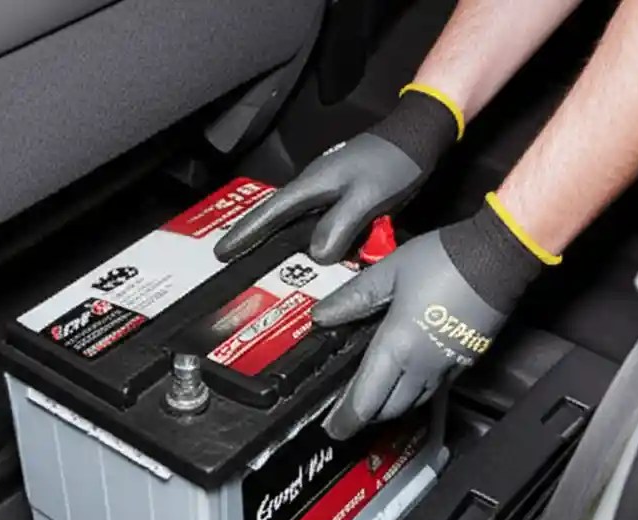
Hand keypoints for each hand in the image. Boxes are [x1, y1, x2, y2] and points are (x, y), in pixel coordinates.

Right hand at [215, 86, 461, 264]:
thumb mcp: (367, 196)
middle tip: (232, 260)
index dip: (246, 233)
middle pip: (276, 216)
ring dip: (282, 240)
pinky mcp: (343, 196)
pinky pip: (319, 222)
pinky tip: (314, 256)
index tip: (221, 252)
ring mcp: (328, 190)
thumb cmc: (392, 164)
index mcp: (313, 184)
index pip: (270, 212)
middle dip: (254, 237)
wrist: (416, 138)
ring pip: (298, 221)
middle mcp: (314, 187)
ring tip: (265, 264)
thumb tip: (316, 255)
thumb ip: (340, 224)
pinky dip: (311, 238)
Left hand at [314, 199, 550, 439]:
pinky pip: (436, 388)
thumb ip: (354, 297)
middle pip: (390, 408)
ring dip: (393, 406)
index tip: (334, 429)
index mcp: (397, 347)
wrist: (498, 258)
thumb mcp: (388, 272)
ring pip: (414, 401)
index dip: (347, 418)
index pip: (366, 398)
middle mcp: (422, 366)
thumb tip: (321, 315)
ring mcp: (447, 367)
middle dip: (367, 414)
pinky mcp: (466, 361)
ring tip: (376, 398)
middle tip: (350, 412)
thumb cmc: (443, 261)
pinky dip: (417, 392)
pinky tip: (410, 378)